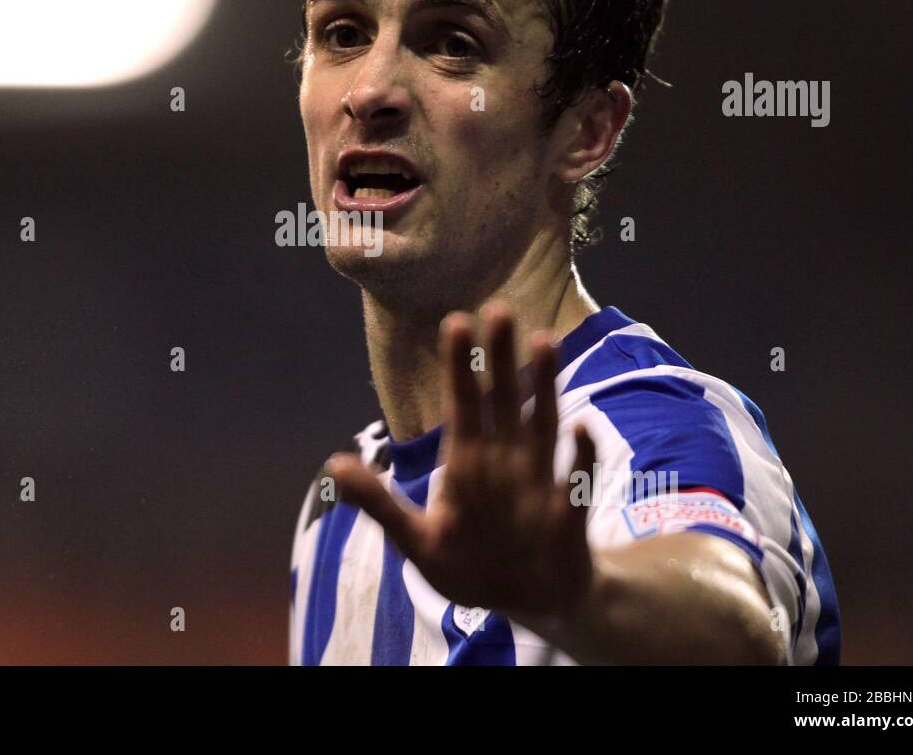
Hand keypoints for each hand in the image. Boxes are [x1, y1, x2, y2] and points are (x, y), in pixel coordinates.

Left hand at [327, 301, 597, 625]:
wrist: (527, 603)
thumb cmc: (471, 566)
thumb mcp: (416, 541)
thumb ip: (379, 504)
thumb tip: (333, 466)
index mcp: (467, 462)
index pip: (462, 402)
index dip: (459, 365)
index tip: (455, 321)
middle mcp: (505, 460)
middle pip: (503, 399)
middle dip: (500, 357)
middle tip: (499, 309)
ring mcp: (538, 481)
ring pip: (541, 423)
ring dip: (543, 385)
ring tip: (544, 341)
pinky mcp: (565, 513)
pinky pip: (575, 479)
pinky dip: (579, 455)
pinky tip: (579, 427)